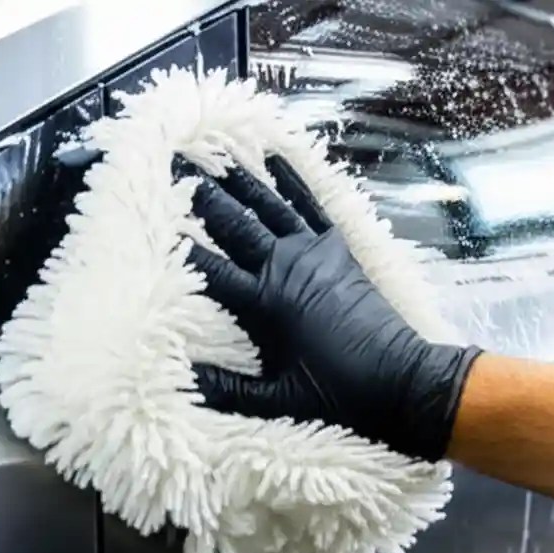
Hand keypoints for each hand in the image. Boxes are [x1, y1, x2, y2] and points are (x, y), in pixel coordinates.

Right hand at [183, 158, 480, 460]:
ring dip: (240, 178)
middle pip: (234, 225)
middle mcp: (286, 268)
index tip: (150, 216)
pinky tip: (275, 157)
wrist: (403, 381)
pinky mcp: (339, 251)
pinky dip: (292, 181)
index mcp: (265, 304)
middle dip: (201, 194)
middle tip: (172, 163)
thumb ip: (227, 391)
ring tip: (213, 150)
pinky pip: (311, 206)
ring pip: (269, 207)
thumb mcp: (277, 401)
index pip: (210, 270)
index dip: (178, 244)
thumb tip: (183, 382)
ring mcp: (315, 254)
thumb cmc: (340, 395)